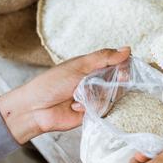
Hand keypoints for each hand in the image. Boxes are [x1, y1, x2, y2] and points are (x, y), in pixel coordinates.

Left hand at [0, 47, 130, 143]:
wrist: (35, 109)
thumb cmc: (52, 83)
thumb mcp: (79, 65)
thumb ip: (104, 58)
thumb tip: (127, 49)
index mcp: (94, 67)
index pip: (119, 64)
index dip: (124, 67)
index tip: (122, 71)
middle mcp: (98, 82)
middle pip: (120, 82)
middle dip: (110, 84)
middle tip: (97, 84)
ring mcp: (97, 97)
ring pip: (113, 97)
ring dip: (95, 97)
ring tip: (77, 96)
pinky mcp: (94, 113)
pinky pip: (104, 110)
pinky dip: (90, 108)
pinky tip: (75, 107)